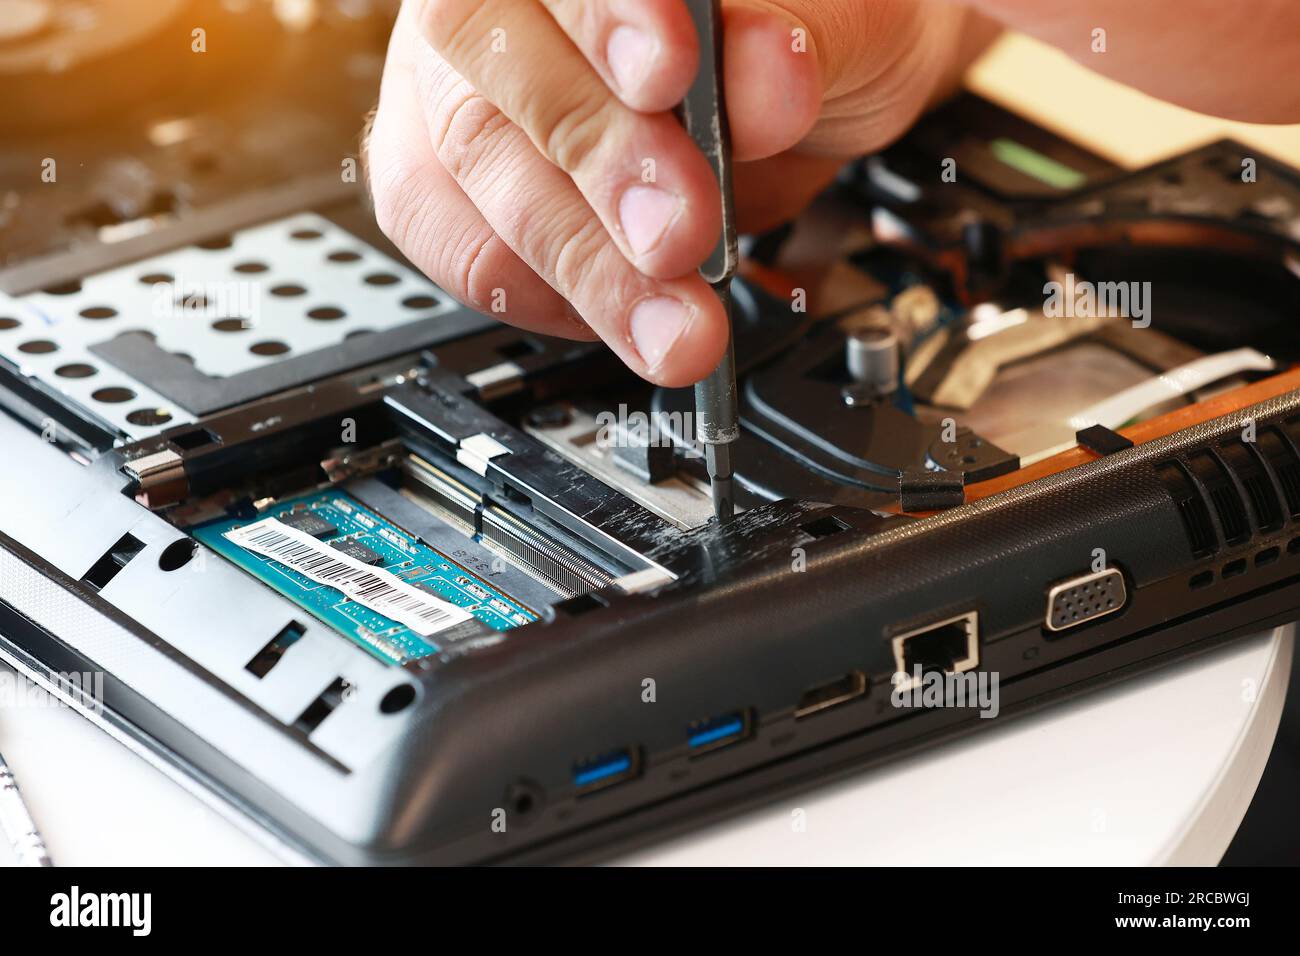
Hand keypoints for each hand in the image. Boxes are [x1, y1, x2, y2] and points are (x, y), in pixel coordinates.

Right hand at [367, 1, 972, 385]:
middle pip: (488, 52)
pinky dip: (544, 296)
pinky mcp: (459, 181)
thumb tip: (764, 83)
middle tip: (680, 235)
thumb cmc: (813, 36)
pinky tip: (626, 316)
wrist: (803, 101)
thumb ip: (806, 39)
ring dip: (580, 265)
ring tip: (677, 327)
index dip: (601, 16)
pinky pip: (461, 245)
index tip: (669, 76)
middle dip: (595, 158)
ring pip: (466, 168)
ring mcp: (465, 83)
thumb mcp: (849, 22)